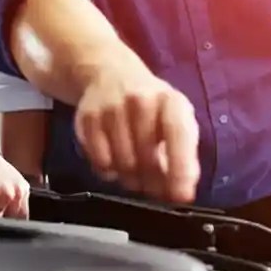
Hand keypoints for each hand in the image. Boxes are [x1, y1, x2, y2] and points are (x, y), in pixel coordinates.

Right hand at [73, 66, 199, 202]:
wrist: (111, 74)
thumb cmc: (151, 106)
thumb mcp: (176, 121)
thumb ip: (183, 155)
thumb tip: (182, 192)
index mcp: (170, 101)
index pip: (178, 135)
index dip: (180, 168)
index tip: (181, 196)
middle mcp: (140, 100)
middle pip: (146, 159)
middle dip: (151, 182)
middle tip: (153, 186)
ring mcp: (111, 108)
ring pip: (122, 165)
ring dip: (129, 177)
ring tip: (134, 167)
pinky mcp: (88, 118)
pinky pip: (100, 162)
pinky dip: (108, 170)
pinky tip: (114, 158)